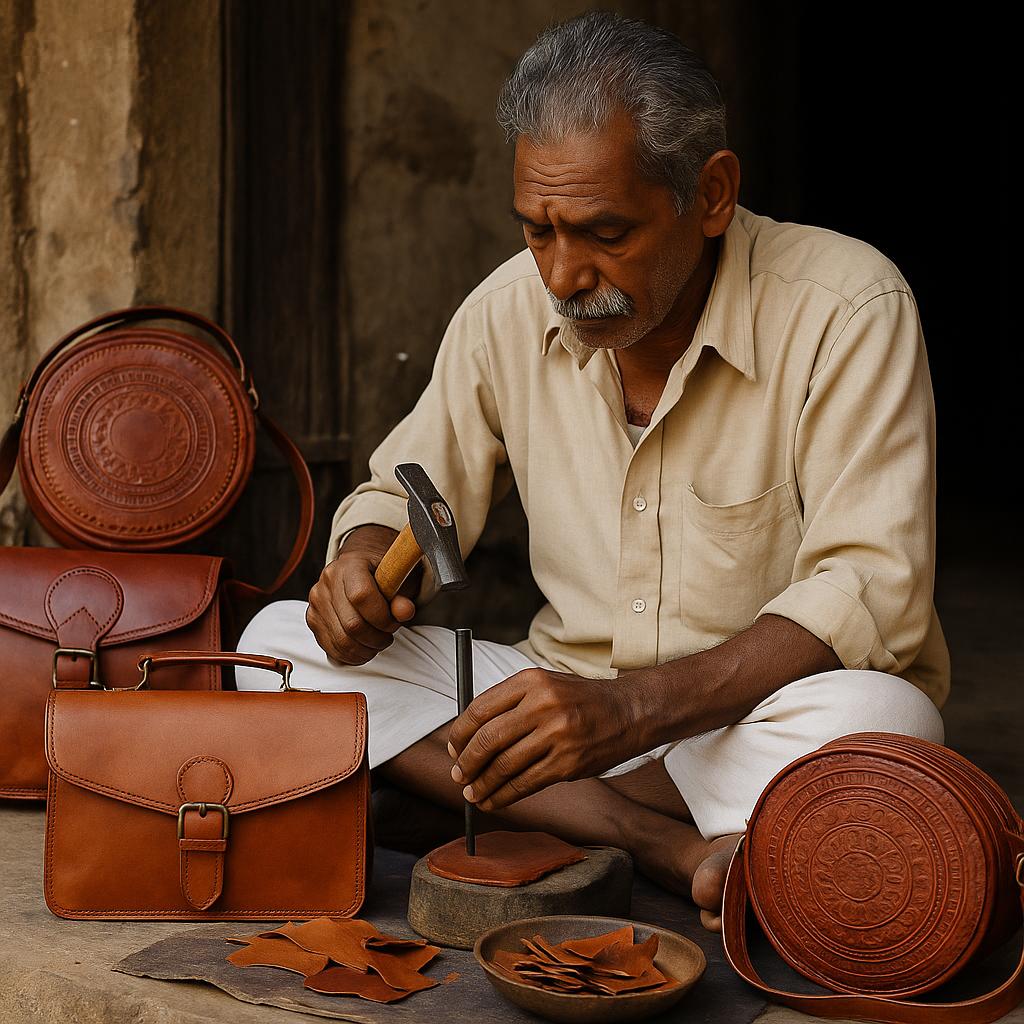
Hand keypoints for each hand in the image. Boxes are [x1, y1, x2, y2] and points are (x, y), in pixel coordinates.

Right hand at [306, 525, 419, 664]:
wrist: (363, 563)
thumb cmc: (383, 571)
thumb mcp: (399, 578)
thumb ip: (402, 596)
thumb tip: (405, 612)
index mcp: (350, 565)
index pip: (362, 597)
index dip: (382, 617)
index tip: (394, 622)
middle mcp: (328, 581)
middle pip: (351, 624)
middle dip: (376, 638)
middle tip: (388, 635)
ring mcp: (317, 601)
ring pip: (341, 641)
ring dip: (365, 650)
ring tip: (378, 642)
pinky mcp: (313, 618)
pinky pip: (330, 647)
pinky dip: (351, 655)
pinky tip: (364, 648)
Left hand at [446, 667, 646, 810]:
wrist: (628, 711)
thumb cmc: (579, 700)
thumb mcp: (545, 684)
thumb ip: (510, 703)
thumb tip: (469, 736)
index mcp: (531, 681)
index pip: (481, 708)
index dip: (460, 733)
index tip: (453, 747)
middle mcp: (543, 705)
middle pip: (488, 739)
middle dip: (467, 762)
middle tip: (457, 775)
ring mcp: (557, 736)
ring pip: (504, 766)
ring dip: (482, 785)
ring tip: (472, 794)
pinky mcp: (568, 764)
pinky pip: (526, 784)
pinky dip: (504, 796)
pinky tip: (494, 801)